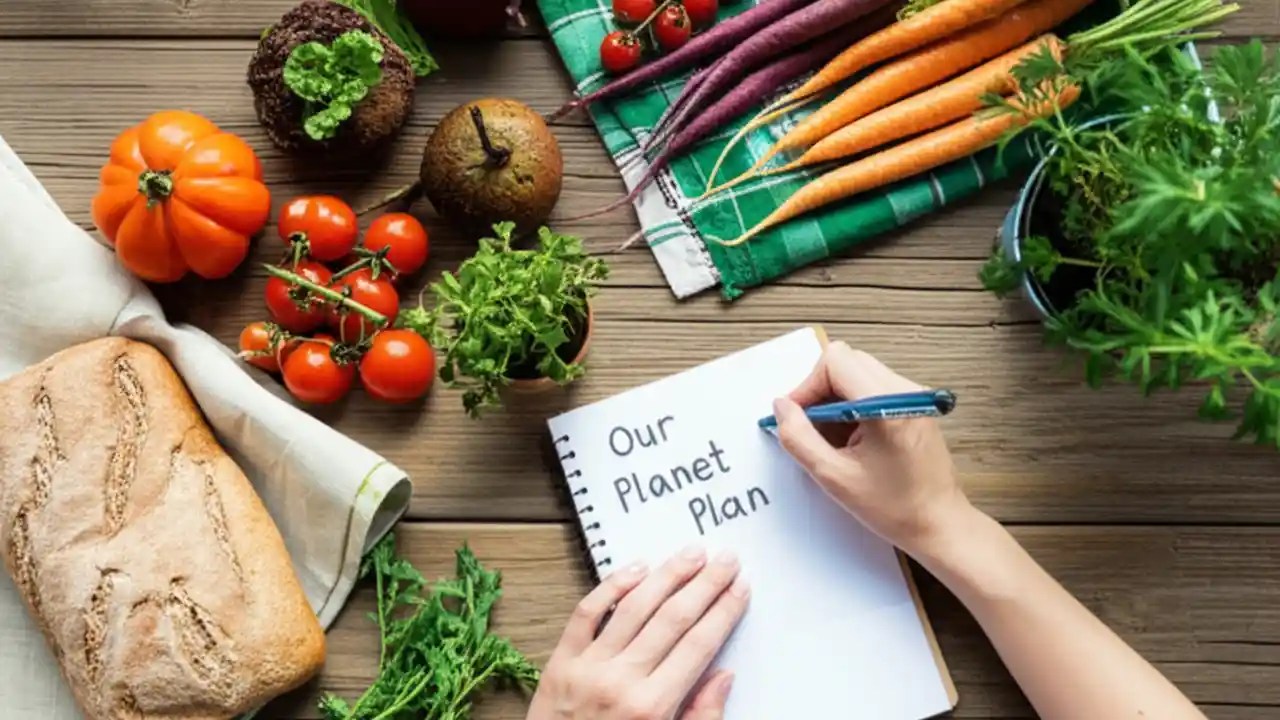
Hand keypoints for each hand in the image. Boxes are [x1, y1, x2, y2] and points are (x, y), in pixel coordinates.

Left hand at [526, 548, 748, 719]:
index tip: (740, 587)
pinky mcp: (561, 661)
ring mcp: (588, 667)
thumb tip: (723, 676)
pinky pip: (587, 612)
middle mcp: (621, 681)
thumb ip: (700, 718)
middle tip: (726, 559)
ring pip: (634, 607)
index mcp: (652, 708)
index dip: (724, 611)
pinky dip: (611, 586)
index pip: (699, 645)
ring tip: (691, 554)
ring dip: (667, 575)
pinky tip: (636, 568)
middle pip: (673, 618)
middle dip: (705, 584)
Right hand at [772, 342, 971, 557]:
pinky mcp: (913, 405)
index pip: (834, 361)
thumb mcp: (833, 477)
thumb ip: (799, 438)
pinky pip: (872, 388)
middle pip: (846, 361)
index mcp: (886, 404)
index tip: (796, 417)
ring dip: (835, 400)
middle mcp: (904, 391)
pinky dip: (852, 406)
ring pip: (857, 373)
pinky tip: (852, 440)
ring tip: (834, 440)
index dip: (806, 386)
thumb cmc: (895, 508)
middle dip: (819, 391)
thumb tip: (781, 408)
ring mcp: (912, 396)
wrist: (940, 523)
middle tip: (810, 428)